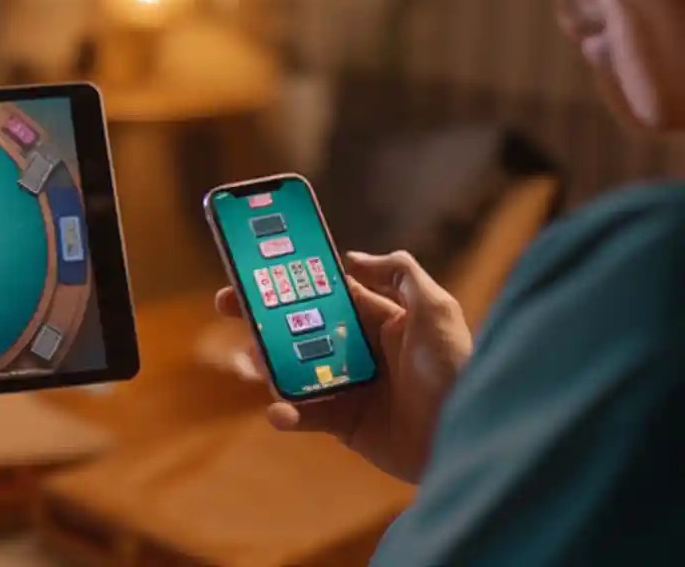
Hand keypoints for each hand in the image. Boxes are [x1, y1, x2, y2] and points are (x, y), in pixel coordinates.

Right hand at [216, 251, 472, 482]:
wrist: (467, 436)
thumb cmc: (458, 367)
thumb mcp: (437, 308)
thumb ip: (400, 273)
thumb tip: (351, 257)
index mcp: (376, 318)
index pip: (324, 291)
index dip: (291, 279)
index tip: (257, 266)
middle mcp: (356, 349)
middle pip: (296, 326)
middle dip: (260, 314)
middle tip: (227, 302)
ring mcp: (346, 386)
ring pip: (291, 368)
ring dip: (264, 361)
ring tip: (250, 357)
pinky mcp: (343, 423)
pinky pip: (305, 415)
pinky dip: (286, 413)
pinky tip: (279, 411)